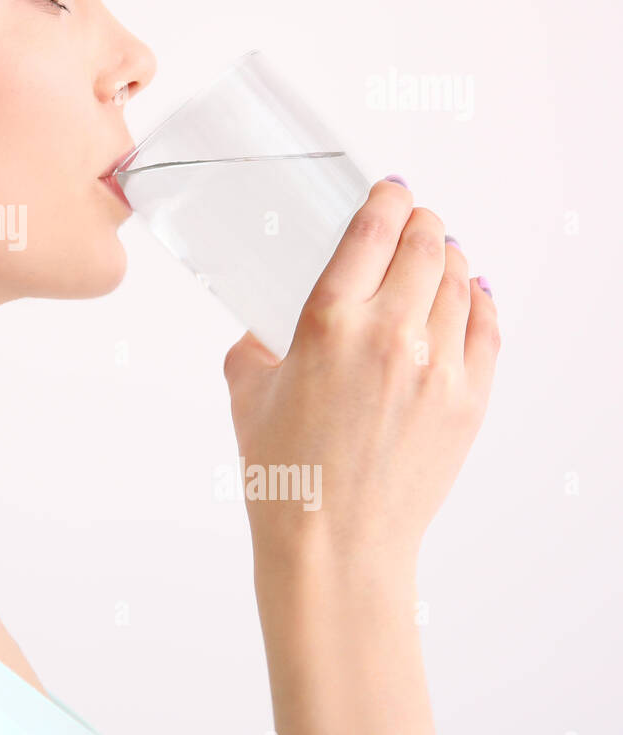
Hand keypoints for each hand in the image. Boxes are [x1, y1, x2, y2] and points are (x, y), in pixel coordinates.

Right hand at [222, 176, 500, 576]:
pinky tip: (470, 293)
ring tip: (438, 253)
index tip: (390, 189)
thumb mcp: (247, 393)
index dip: (386, 198)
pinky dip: (479, 301)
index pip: (372, 231)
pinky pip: (487, 328)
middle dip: (421, 222)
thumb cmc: (284, 475)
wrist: (334, 545)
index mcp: (328, 324)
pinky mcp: (468, 401)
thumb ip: (254, 345)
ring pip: (459, 281)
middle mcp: (389, 335)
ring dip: (449, 256)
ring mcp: (438, 368)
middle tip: (413, 218)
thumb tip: (267, 330)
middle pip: (426, 245)